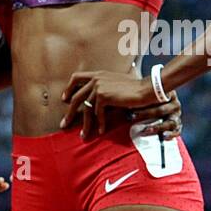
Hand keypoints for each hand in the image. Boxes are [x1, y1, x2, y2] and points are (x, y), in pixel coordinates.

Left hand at [61, 71, 176, 139]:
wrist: (146, 89)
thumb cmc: (135, 88)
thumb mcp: (116, 84)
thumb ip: (104, 88)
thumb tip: (96, 102)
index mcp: (98, 74)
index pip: (76, 77)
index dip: (68, 88)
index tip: (64, 99)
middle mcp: (96, 78)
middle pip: (76, 97)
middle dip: (69, 113)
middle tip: (64, 124)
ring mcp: (99, 86)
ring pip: (86, 108)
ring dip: (85, 124)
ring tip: (83, 135)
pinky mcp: (103, 96)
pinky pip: (98, 113)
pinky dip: (100, 124)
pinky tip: (101, 131)